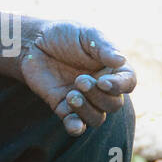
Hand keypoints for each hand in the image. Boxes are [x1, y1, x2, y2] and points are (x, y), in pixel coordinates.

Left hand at [19, 23, 135, 135]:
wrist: (33, 43)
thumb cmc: (64, 35)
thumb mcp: (86, 34)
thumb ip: (104, 47)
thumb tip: (121, 60)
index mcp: (111, 68)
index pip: (128, 83)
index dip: (119, 86)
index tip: (103, 81)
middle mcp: (101, 87)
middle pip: (114, 104)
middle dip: (98, 96)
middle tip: (79, 80)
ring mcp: (84, 99)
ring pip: (97, 118)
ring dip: (87, 110)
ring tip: (71, 94)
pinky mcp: (64, 108)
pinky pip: (75, 125)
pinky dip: (76, 127)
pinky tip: (73, 124)